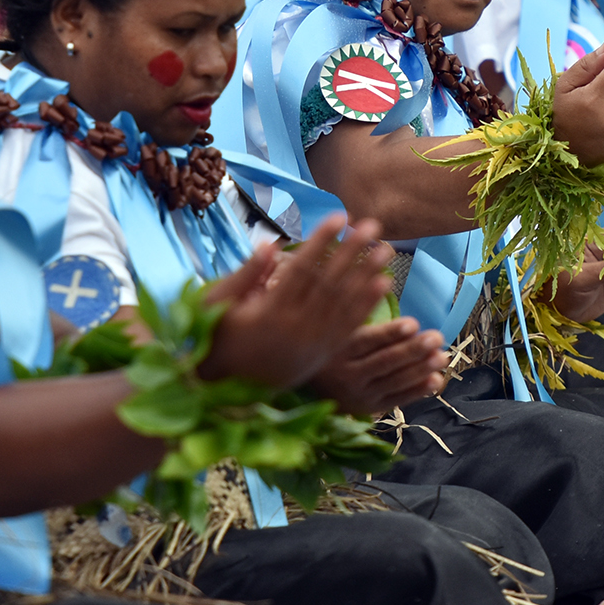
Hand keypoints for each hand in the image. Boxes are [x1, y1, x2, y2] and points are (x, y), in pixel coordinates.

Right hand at [198, 213, 393, 388]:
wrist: (224, 388)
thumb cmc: (217, 335)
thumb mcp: (219, 303)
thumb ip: (247, 274)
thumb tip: (271, 244)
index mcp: (268, 314)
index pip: (302, 270)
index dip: (321, 242)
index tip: (339, 216)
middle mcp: (294, 330)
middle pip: (330, 284)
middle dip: (352, 252)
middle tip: (372, 225)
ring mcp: (311, 345)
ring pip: (345, 305)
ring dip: (367, 275)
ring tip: (386, 249)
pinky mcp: (320, 356)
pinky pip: (349, 328)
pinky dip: (367, 306)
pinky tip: (383, 284)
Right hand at [304, 317, 448, 413]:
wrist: (308, 385)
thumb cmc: (328, 346)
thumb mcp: (335, 326)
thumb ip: (356, 308)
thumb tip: (380, 281)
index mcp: (337, 349)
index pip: (367, 340)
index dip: (391, 333)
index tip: (414, 323)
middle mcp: (346, 374)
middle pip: (385, 361)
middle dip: (414, 350)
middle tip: (437, 337)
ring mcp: (358, 394)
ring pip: (394, 381)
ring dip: (421, 369)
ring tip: (442, 356)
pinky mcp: (368, 408)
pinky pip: (396, 400)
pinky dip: (417, 391)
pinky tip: (435, 380)